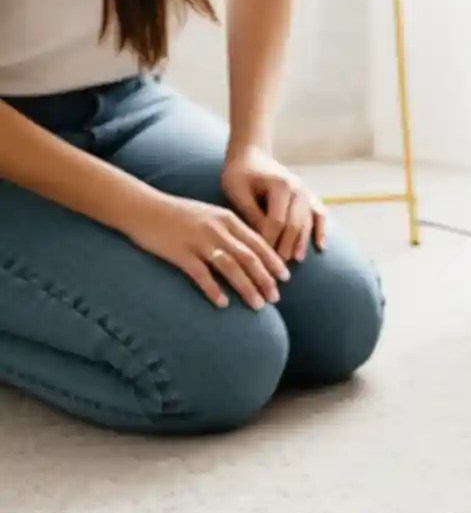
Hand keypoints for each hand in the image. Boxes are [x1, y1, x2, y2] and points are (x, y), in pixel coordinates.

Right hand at [124, 193, 290, 309]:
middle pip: (249, 257)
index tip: (286, 278)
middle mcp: (217, 229)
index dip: (273, 262)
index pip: (258, 243)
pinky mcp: (180, 252)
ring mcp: (199, 241)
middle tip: (276, 298)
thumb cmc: (178, 213)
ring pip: (230, 267)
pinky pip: (201, 274)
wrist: (141, 207)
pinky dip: (214, 289)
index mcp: (228, 219)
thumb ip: (230, 230)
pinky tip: (223, 304)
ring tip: (257, 305)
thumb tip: (250, 251)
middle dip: (266, 279)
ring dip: (247, 288)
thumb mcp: (210, 215)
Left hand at [221, 146, 326, 262]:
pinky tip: (321, 246)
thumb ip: (250, 213)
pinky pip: (319, 215)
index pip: (277, 220)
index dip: (268, 240)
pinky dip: (321, 230)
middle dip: (285, 247)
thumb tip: (261, 240)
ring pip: (307, 223)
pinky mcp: (308, 197)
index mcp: (281, 186)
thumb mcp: (236, 191)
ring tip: (294, 261)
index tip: (258, 256)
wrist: (251, 155)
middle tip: (276, 266)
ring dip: (301, 243)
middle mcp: (298, 189)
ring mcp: (306, 193)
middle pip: (295, 225)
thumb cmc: (240, 174)